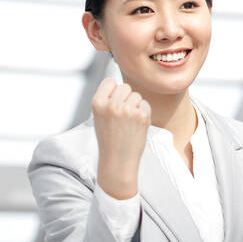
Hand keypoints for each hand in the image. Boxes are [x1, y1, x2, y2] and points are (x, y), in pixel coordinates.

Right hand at [92, 78, 149, 198]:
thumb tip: (119, 84)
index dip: (114, 91)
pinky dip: (143, 113)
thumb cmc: (109, 139)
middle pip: (125, 86)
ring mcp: (127, 110)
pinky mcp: (141, 115)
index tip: (113, 102)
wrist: (118, 160)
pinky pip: (145, 104)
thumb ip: (107, 99)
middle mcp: (112, 104)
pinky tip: (136, 125)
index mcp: (97, 103)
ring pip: (137, 95)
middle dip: (126, 97)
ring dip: (135, 105)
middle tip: (123, 114)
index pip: (110, 81)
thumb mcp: (99, 116)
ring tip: (128, 121)